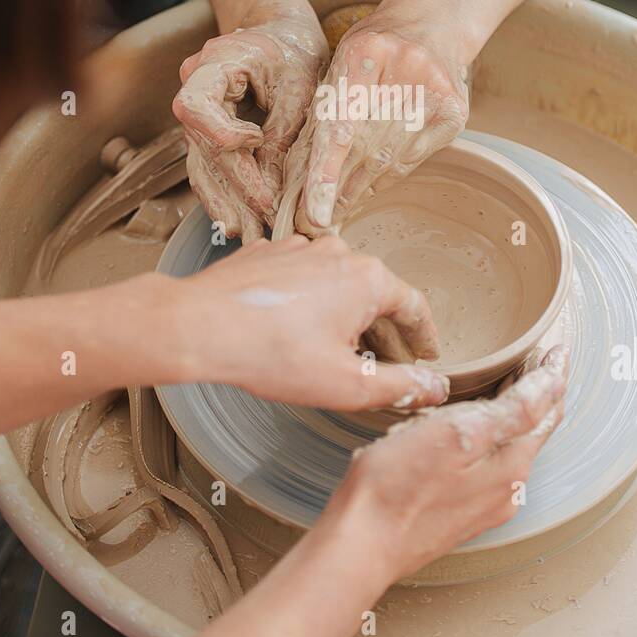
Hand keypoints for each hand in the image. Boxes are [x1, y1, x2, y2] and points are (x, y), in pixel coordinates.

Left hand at [172, 235, 447, 410]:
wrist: (200, 326)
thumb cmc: (273, 355)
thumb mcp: (347, 385)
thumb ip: (399, 386)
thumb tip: (436, 387)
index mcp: (367, 279)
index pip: (413, 307)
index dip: (424, 337)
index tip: (427, 356)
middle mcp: (338, 253)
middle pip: (375, 294)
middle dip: (383, 331)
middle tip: (386, 364)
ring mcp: (300, 248)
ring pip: (337, 284)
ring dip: (343, 315)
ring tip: (335, 351)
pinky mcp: (268, 253)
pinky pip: (302, 278)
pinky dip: (308, 302)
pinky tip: (294, 330)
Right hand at [173, 0, 328, 239]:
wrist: (285, 34)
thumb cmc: (296, 51)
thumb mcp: (299, 86)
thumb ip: (282, 134)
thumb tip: (273, 190)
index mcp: (211, 64)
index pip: (195, 108)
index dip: (224, 136)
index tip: (259, 144)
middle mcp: (193, 88)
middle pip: (203, 145)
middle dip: (234, 185)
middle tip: (262, 220)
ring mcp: (197, 112)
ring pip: (202, 163)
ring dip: (225, 200)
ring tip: (248, 234)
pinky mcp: (208, 131)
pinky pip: (209, 167)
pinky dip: (224, 194)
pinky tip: (236, 222)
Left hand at [283, 3, 469, 234]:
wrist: (432, 24)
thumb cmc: (372, 51)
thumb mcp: (341, 63)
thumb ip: (323, 108)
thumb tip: (297, 173)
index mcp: (366, 50)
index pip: (341, 122)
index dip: (324, 171)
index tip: (312, 211)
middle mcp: (405, 67)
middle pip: (365, 147)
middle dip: (335, 189)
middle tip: (311, 220)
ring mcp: (435, 90)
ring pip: (389, 158)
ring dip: (357, 190)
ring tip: (335, 211)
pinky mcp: (455, 112)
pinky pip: (412, 159)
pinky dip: (384, 179)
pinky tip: (365, 190)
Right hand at [327, 348, 567, 581]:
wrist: (363, 543)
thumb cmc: (398, 486)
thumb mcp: (458, 433)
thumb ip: (512, 412)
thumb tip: (553, 386)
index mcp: (512, 464)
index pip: (548, 408)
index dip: (554, 372)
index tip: (557, 347)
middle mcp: (508, 487)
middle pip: (536, 428)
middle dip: (544, 391)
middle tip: (543, 359)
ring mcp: (486, 503)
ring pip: (515, 446)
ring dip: (523, 413)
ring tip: (517, 383)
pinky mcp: (462, 511)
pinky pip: (493, 464)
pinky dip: (498, 435)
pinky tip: (480, 428)